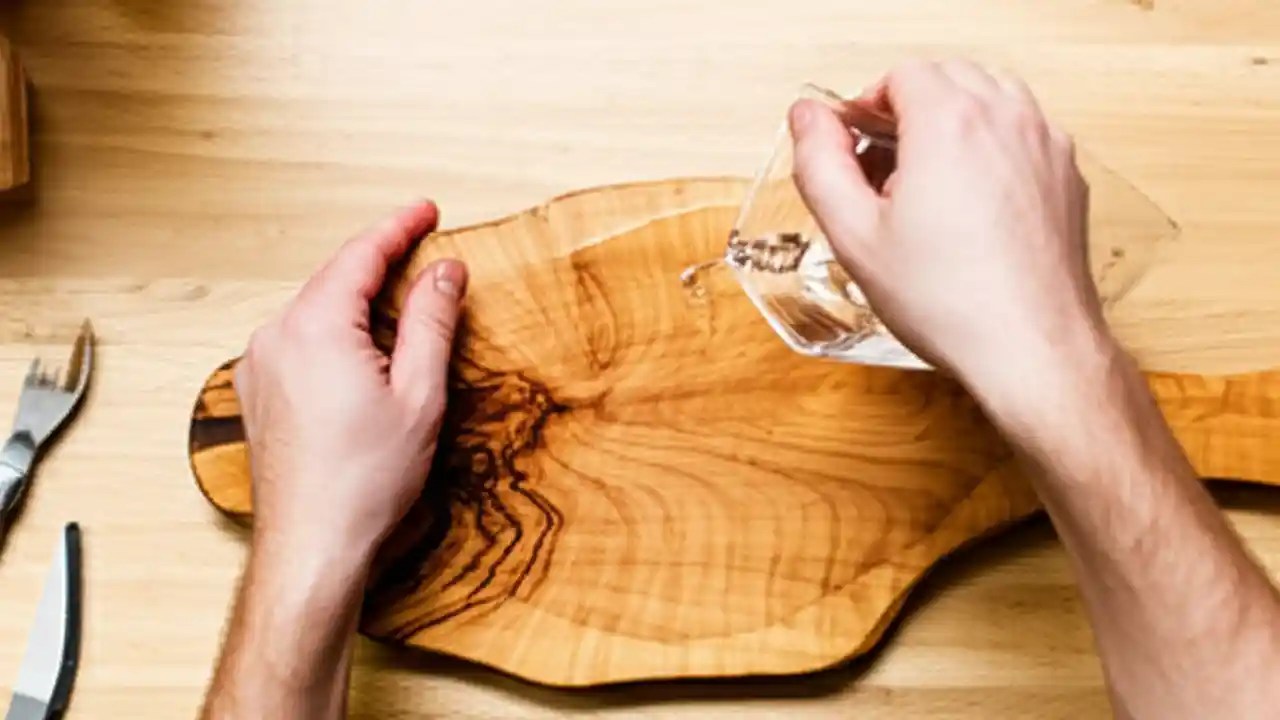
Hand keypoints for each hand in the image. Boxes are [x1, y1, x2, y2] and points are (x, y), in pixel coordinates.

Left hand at [234, 201, 467, 561]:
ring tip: (402, 317)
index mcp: (316, 327)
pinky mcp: (255, 392)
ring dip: (358, 304)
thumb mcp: (419, 393)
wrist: (312, 544)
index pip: (361, 254)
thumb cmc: (364, 480)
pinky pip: (298, 341)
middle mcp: (276, 336)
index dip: (399, 227)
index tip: (426, 211)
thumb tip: (444, 272)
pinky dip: (334, 335)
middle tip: (425, 260)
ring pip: (315, 311)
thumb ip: (431, 321)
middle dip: (381, 266)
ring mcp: (258, 365)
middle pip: (335, 280)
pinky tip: (362, 358)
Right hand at [790, 60, 1110, 398]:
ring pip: (991, 98)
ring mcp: (1045, 143)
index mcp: (949, 123)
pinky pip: (1022, 133)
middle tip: (886, 170)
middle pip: (949, 77)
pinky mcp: (1066, 174)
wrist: (1031, 347)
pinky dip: (992, 147)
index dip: (870, 107)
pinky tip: (971, 207)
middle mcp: (1005, 119)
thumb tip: (808, 118)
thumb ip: (820, 163)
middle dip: (911, 110)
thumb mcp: (855, 236)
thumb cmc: (949, 302)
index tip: (859, 149)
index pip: (902, 74)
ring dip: (954, 122)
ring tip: (929, 186)